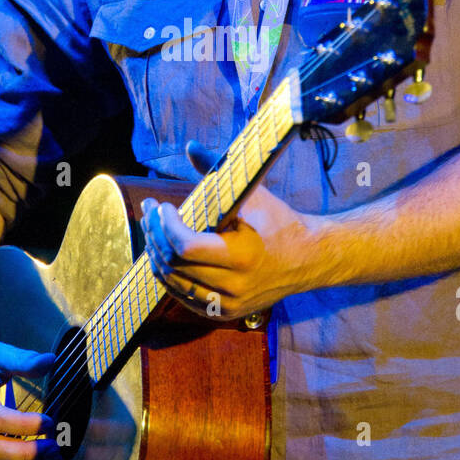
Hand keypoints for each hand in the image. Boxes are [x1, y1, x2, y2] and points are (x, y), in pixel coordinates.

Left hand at [141, 140, 314, 319]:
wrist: (309, 259)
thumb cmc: (279, 221)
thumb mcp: (253, 193)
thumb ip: (219, 170)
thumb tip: (191, 146)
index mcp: (242, 256)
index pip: (186, 247)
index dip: (166, 226)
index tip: (162, 206)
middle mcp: (235, 286)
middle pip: (175, 265)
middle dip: (155, 236)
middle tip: (149, 213)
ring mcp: (229, 304)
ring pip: (174, 283)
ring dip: (156, 255)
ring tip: (152, 231)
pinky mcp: (226, 313)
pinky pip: (184, 297)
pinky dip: (170, 276)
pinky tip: (164, 255)